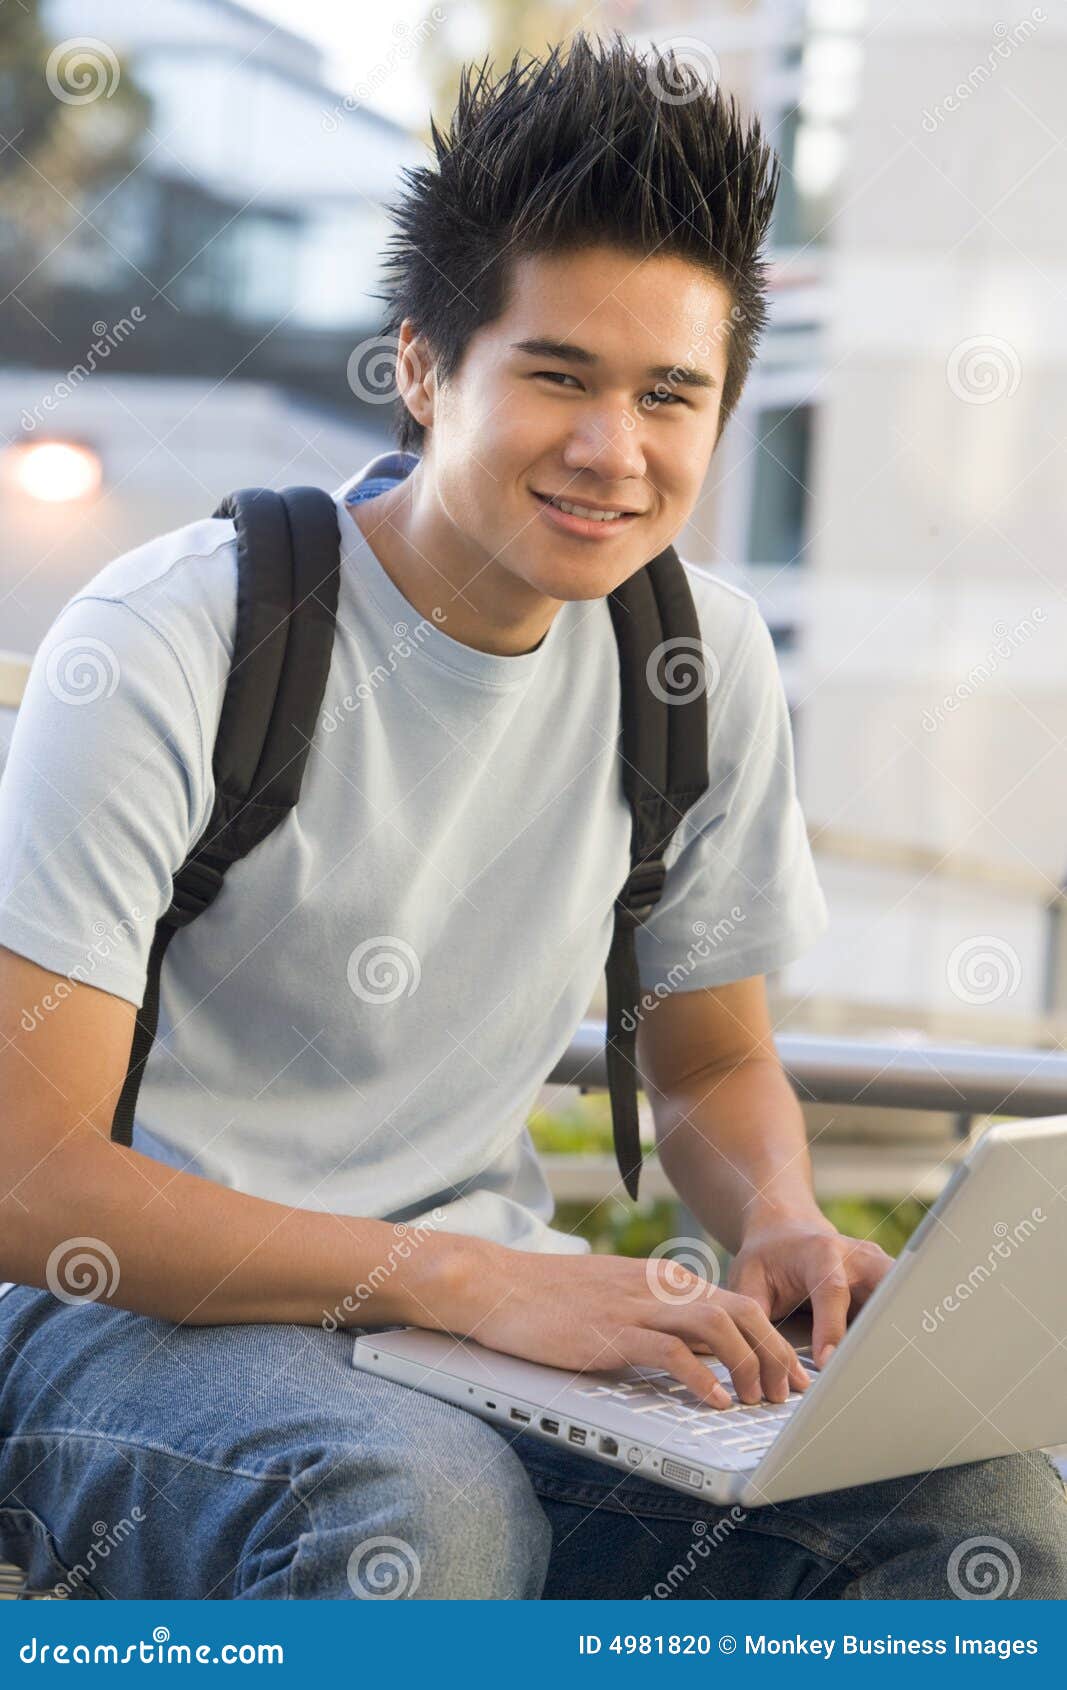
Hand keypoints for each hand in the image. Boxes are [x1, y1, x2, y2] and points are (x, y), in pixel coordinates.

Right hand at [442, 1241, 812, 1407]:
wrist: (497, 1283)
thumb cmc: (551, 1298)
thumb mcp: (617, 1300)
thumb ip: (658, 1318)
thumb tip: (699, 1355)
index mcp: (663, 1280)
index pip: (737, 1303)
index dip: (773, 1339)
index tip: (791, 1374)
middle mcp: (659, 1287)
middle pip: (742, 1311)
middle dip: (776, 1354)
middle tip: (790, 1394)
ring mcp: (636, 1306)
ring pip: (717, 1326)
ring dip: (749, 1365)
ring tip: (757, 1400)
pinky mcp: (611, 1331)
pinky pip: (670, 1351)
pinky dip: (700, 1377)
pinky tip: (713, 1402)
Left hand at [727, 1215, 893, 1368]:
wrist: (787, 1232)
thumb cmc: (767, 1257)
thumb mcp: (748, 1277)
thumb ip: (755, 1314)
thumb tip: (763, 1358)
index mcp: (821, 1251)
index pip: (833, 1289)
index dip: (831, 1327)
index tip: (827, 1363)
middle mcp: (858, 1257)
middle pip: (882, 1293)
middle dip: (878, 1331)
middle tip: (865, 1372)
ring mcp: (879, 1269)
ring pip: (899, 1304)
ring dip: (891, 1337)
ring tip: (879, 1373)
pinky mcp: (889, 1285)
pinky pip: (897, 1314)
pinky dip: (892, 1337)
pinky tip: (884, 1362)